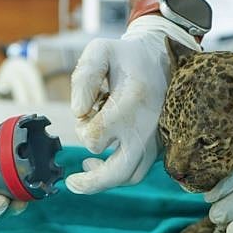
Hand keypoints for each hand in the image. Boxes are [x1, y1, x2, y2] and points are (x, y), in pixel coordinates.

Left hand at [67, 15, 199, 192]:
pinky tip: (103, 160)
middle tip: (71, 183)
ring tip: (87, 167)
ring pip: (130, 177)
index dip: (82, 127)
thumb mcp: (100, 50)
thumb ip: (84, 76)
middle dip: (91, 183)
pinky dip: (119, 172)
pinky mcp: (160, 146)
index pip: (95, 137)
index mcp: (131, 104)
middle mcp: (146, 128)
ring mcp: (156, 140)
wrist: (162, 57)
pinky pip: (139, 170)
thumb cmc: (126, 56)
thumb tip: (78, 111)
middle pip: (117, 173)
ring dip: (104, 178)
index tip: (85, 111)